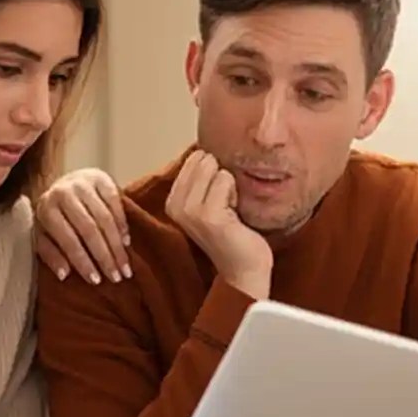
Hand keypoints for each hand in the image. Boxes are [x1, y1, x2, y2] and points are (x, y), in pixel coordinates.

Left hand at [35, 168, 130, 283]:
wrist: (63, 184)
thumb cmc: (54, 217)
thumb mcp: (44, 236)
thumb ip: (50, 254)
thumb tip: (64, 274)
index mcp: (47, 209)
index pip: (68, 239)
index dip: (83, 261)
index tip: (96, 280)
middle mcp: (64, 192)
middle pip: (89, 229)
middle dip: (104, 256)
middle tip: (116, 277)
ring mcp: (83, 183)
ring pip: (105, 218)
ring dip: (117, 245)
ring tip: (125, 267)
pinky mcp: (101, 178)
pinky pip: (115, 202)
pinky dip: (122, 224)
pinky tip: (126, 242)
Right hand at [164, 151, 271, 298]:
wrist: (244, 269)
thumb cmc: (233, 235)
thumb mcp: (210, 202)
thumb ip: (202, 178)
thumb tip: (209, 148)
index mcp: (172, 200)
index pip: (196, 158)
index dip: (215, 175)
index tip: (218, 201)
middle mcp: (176, 206)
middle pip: (204, 159)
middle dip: (222, 177)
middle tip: (226, 206)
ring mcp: (190, 211)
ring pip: (216, 168)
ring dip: (230, 187)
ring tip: (230, 211)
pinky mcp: (208, 215)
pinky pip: (226, 179)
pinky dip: (236, 194)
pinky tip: (235, 216)